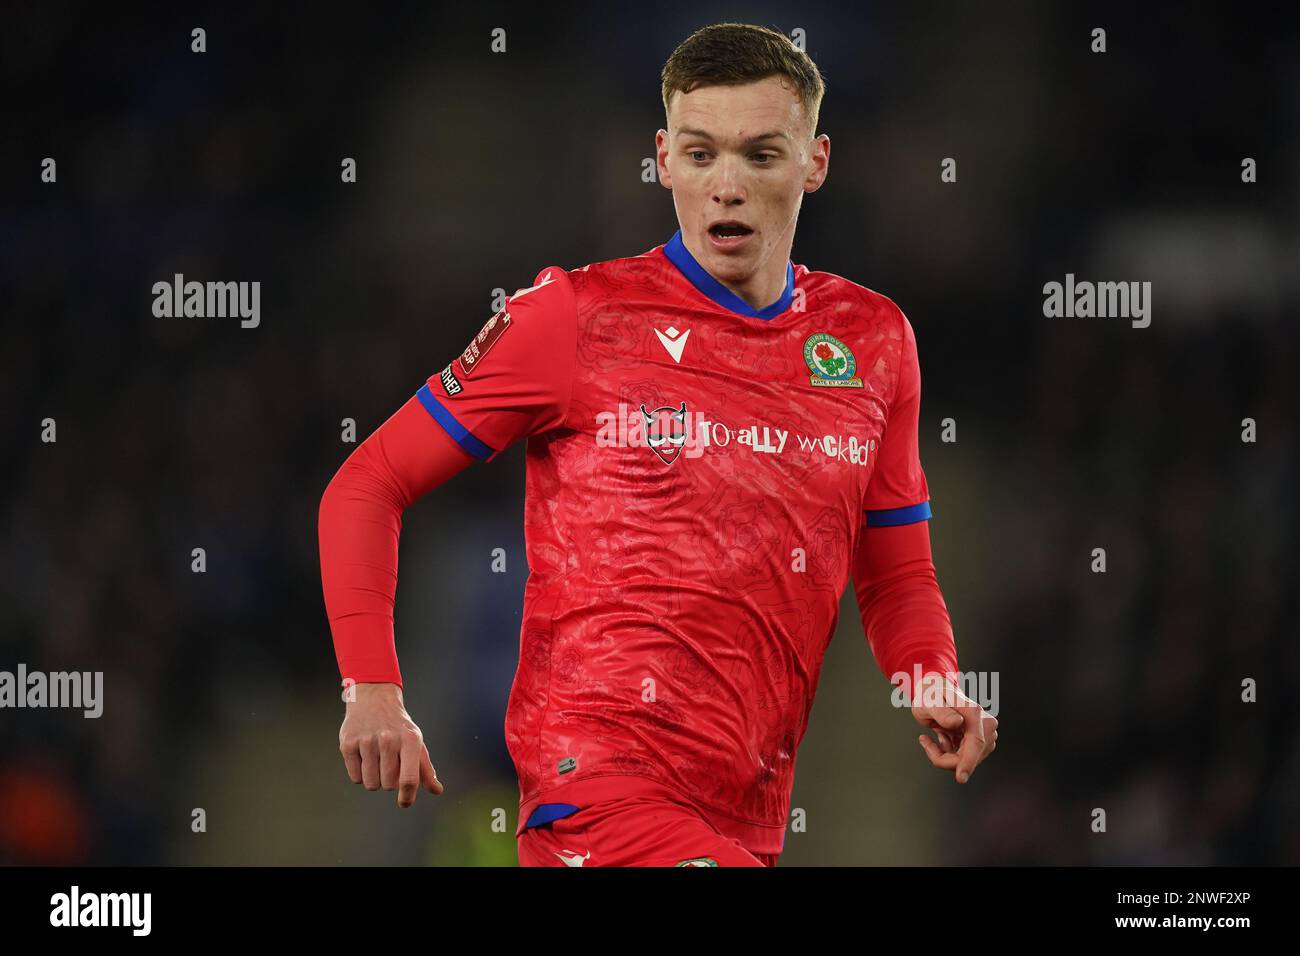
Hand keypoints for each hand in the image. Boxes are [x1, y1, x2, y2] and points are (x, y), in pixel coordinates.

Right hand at [339, 682, 443, 806]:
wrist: (374, 698)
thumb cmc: (399, 726)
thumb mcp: (416, 742)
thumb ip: (425, 769)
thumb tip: (437, 791)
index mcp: (410, 740)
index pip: (409, 779)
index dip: (407, 796)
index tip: (404, 803)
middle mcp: (388, 739)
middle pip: (388, 785)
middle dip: (390, 782)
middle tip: (389, 765)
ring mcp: (367, 741)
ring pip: (370, 783)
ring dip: (374, 780)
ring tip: (377, 761)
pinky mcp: (348, 743)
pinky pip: (355, 777)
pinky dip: (360, 774)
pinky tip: (364, 757)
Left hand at [911, 672, 997, 784]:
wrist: (937, 693)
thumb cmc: (931, 695)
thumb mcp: (929, 702)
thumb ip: (942, 712)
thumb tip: (956, 722)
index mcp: (974, 713)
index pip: (976, 742)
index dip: (968, 762)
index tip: (961, 778)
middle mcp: (985, 725)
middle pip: (968, 756)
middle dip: (944, 757)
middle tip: (924, 741)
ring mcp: (986, 735)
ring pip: (965, 761)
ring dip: (945, 755)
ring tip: (934, 737)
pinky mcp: (982, 744)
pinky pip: (963, 760)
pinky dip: (949, 754)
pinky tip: (942, 738)